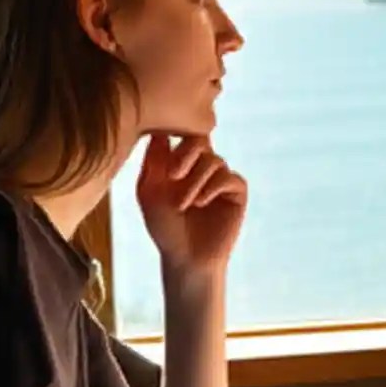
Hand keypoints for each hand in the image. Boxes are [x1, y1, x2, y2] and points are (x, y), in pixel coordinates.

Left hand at [137, 134, 247, 273]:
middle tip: (172, 176)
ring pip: (214, 161)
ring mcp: (221, 177)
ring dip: (195, 181)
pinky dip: (213, 188)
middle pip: (200, 138)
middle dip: (186, 154)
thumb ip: (153, 161)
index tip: (161, 148)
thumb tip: (158, 129)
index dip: (173, 132)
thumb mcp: (149, 191)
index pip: (180, 133)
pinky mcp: (237, 192)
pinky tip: (201, 203)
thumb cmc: (164, 226)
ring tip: (183, 204)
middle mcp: (202, 165)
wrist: (185, 257)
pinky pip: (230, 178)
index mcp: (180, 161)